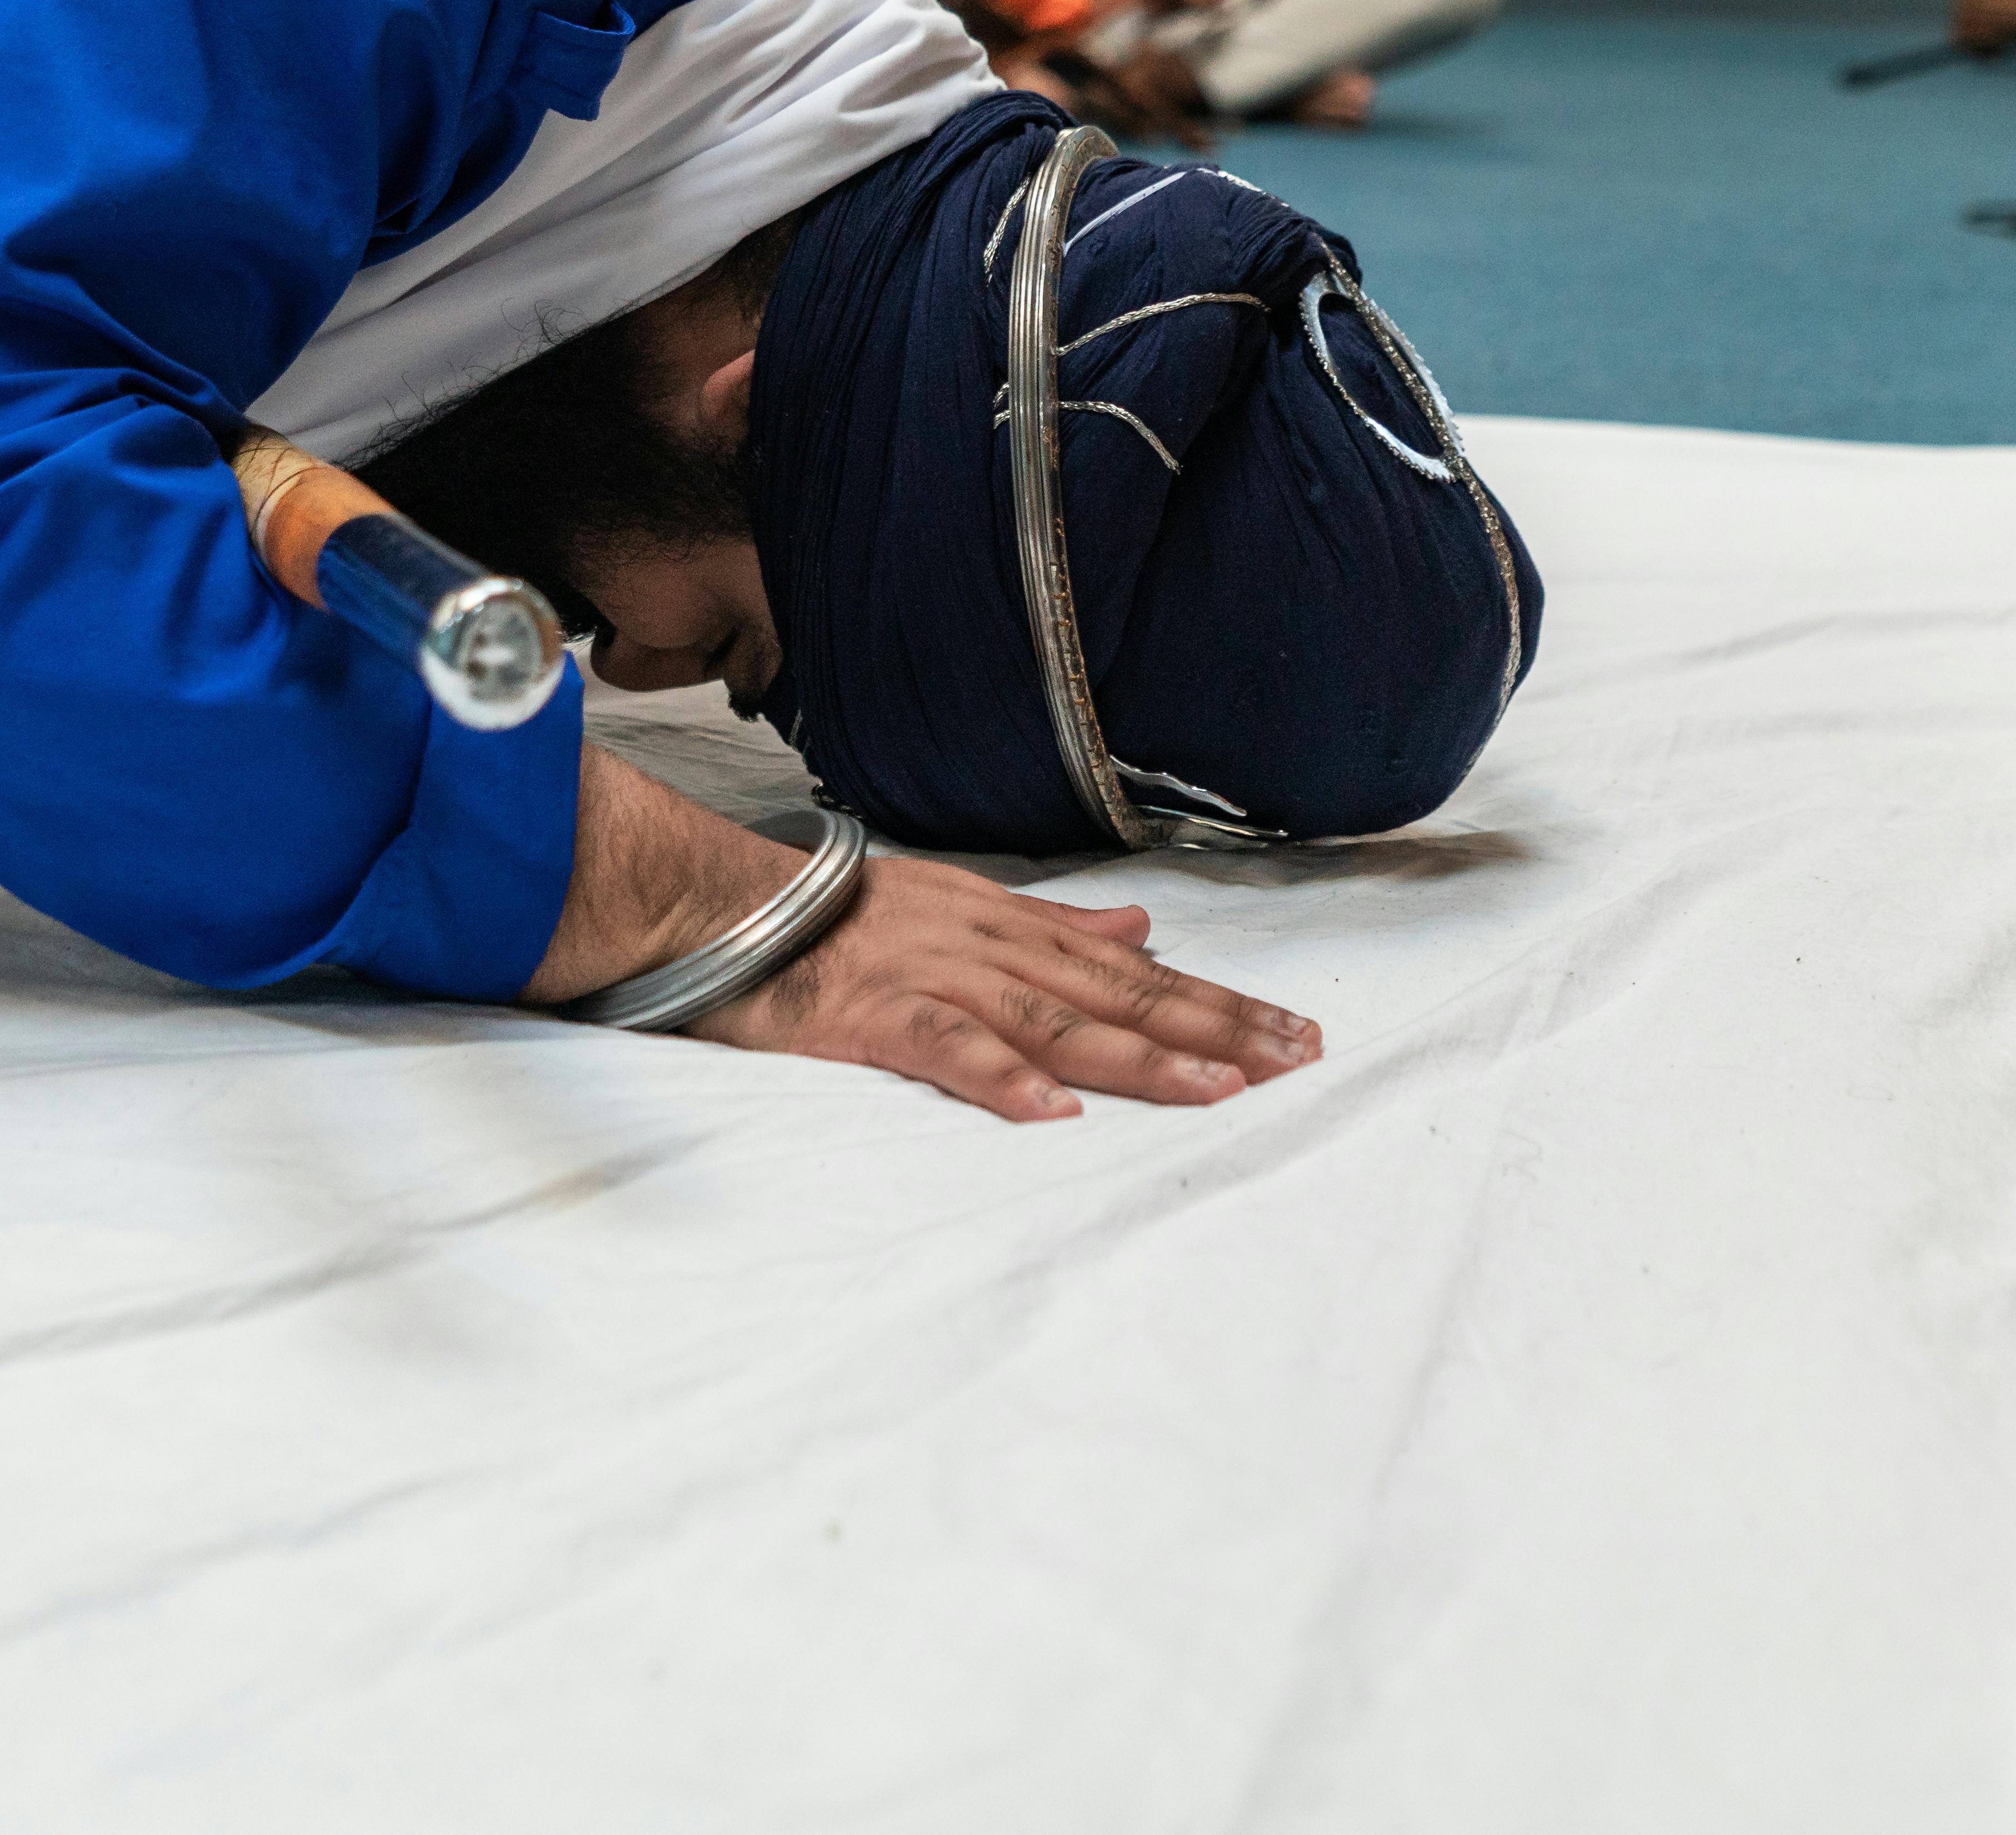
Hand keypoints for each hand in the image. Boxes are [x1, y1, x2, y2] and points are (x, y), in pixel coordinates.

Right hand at [690, 855, 1319, 1118]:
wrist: (721, 903)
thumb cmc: (839, 916)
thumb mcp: (962, 904)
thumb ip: (1055, 924)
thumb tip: (1140, 927)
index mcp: (1011, 925)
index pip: (1135, 967)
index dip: (1216, 999)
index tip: (1290, 1030)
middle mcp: (989, 946)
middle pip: (1117, 992)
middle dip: (1212, 1027)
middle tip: (1294, 1060)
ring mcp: (934, 978)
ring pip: (1054, 1020)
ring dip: (1139, 1055)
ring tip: (1215, 1089)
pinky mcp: (875, 1015)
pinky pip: (948, 1050)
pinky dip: (1001, 1079)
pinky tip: (1054, 1111)